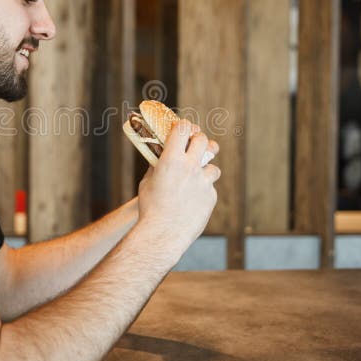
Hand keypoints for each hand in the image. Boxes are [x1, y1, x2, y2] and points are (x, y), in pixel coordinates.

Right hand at [136, 120, 220, 259]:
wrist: (163, 234)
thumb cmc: (150, 208)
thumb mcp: (147, 182)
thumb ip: (157, 167)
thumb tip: (160, 157)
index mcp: (171, 160)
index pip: (183, 129)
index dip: (183, 126)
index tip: (182, 128)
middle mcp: (190, 167)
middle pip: (203, 140)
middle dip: (199, 140)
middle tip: (194, 145)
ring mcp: (203, 182)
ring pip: (213, 166)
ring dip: (205, 168)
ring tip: (196, 177)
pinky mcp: (211, 196)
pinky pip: (210, 187)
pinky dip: (203, 191)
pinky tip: (192, 200)